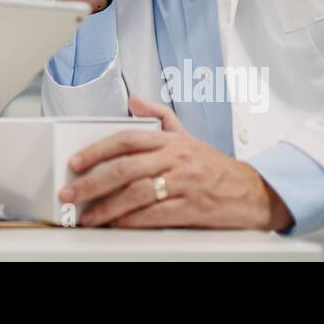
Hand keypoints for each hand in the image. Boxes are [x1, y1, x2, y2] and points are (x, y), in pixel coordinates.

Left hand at [58, 95, 292, 229]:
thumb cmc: (214, 166)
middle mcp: (175, 159)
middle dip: (92, 183)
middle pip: (125, 168)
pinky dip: (132, 221)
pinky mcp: (192, 208)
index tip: (76, 162)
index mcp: (171, 141)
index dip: (97, 149)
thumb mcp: (187, 135)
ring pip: (136, 193)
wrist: (252, 192)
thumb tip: (134, 100)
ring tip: (87, 216)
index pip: (127, 139)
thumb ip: (159, 115)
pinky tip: (116, 224)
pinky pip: (155, 214)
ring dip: (106, 207)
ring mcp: (184, 184)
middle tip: (71, 194)